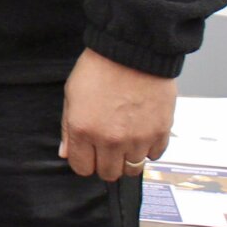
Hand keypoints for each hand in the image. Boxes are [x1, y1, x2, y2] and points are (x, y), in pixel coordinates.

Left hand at [59, 47, 175, 179]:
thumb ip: (68, 128)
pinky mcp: (160, 133)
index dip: (84, 161)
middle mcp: (111, 140)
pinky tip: (142, 133)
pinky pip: (154, 156)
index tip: (88, 153)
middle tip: (107, 148)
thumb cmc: (99, 68)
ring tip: (126, 140)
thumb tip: (66, 152)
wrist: (132, 52)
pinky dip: (148, 149)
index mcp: (84, 130)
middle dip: (105, 163)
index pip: (82, 168)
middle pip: (109, 173)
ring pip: (132, 169)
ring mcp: (137, 139)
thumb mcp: (71, 94)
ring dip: (128, 158)